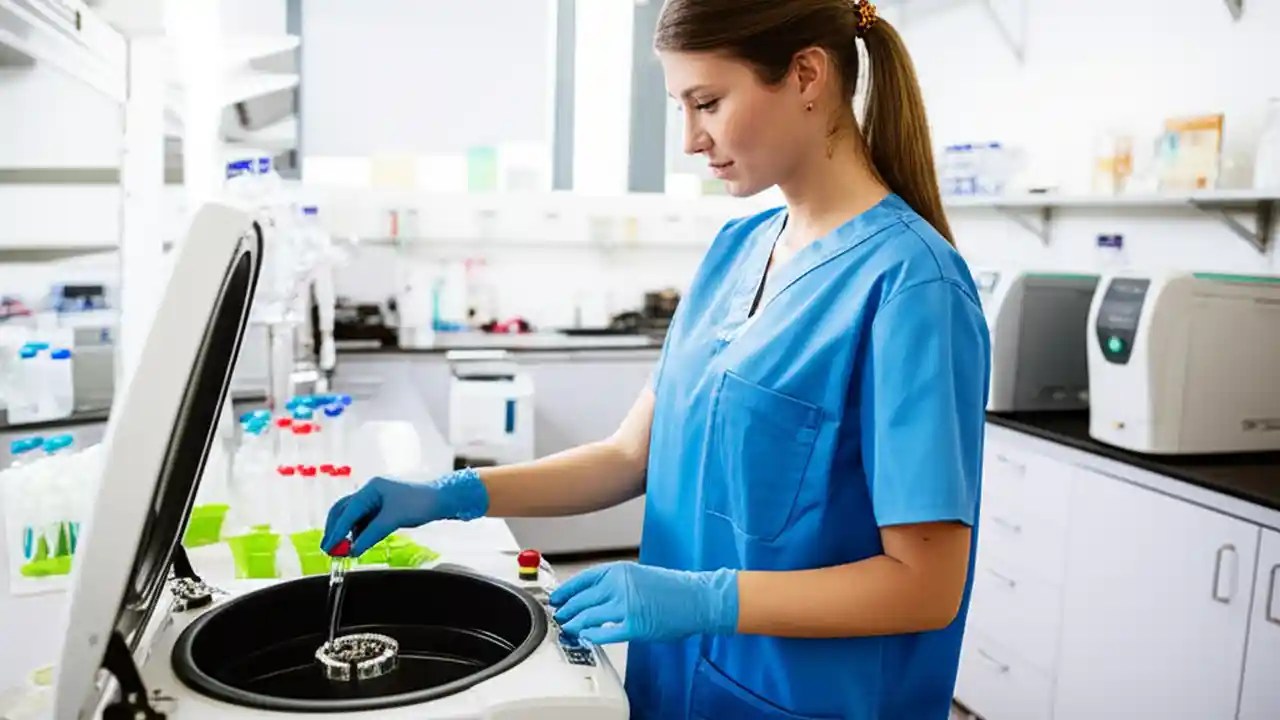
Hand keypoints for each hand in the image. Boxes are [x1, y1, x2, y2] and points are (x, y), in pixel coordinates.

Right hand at [320, 468, 488, 555]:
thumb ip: (371, 534)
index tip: (329, 546)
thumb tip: (353, 550)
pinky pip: (366, 521)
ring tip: (342, 550)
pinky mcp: (386, 509)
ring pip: (355, 517)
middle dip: (335, 529)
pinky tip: (357, 544)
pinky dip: (359, 532)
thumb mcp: (393, 519)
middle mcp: (372, 492)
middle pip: (345, 510)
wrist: (444, 498)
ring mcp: (378, 499)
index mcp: (371, 488)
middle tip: (328, 548)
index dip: (337, 530)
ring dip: (347, 532)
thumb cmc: (421, 501)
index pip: (348, 511)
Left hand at [549, 562, 737, 644]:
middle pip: (581, 599)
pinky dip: (592, 635)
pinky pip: (604, 633)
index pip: (582, 579)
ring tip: (568, 627)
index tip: (556, 598)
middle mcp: (619, 585)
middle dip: (567, 609)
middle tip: (560, 616)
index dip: (565, 590)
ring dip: (574, 623)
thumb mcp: (638, 575)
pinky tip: (586, 636)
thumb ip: (614, 583)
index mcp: (619, 570)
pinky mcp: (634, 626)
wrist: (697, 598)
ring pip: (588, 617)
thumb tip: (592, 596)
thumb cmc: (672, 589)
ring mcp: (626, 606)